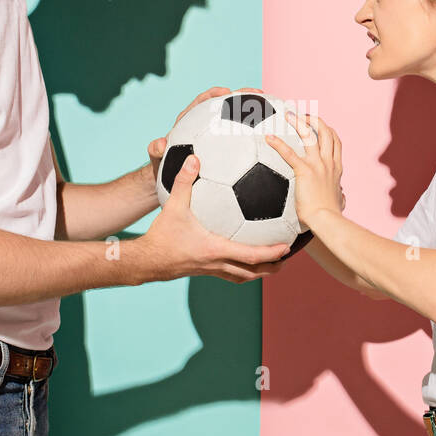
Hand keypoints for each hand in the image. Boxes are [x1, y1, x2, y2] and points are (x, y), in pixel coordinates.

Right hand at [143, 148, 291, 282]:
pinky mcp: (205, 271)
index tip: (288, 245)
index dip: (272, 252)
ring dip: (261, 271)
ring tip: (275, 262)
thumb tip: (194, 158)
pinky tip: (244, 259)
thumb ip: (184, 181)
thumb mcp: (173, 206)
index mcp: (216, 249)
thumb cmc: (161, 236)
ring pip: (243, 276)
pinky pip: (231, 274)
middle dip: (273, 265)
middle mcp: (217, 263)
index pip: (251, 255)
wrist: (146, 261)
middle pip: (254, 271)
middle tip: (289, 256)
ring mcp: (212, 270)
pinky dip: (243, 269)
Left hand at [147, 85, 264, 182]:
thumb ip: (156, 150)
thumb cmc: (163, 167)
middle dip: (243, 97)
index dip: (213, 95)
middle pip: (227, 105)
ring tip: (274, 112)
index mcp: (190, 122)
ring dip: (255, 114)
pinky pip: (241, 140)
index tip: (225, 92)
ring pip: (238, 121)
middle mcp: (205, 125)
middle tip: (259, 95)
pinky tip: (271, 140)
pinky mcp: (225, 148)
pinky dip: (255, 137)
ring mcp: (217, 136)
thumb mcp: (158, 158)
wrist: (171, 179)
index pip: (202, 102)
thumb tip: (159, 144)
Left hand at [263, 111, 343, 229]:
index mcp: (336, 167)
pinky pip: (289, 153)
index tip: (319, 124)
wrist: (327, 219)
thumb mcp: (340, 201)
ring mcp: (318, 165)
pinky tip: (268, 137)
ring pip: (310, 135)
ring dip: (298, 122)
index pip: (335, 141)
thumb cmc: (331, 214)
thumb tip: (342, 197)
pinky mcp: (305, 171)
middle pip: (325, 131)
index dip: (328, 129)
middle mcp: (329, 162)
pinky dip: (278, 144)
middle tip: (303, 115)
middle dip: (314, 119)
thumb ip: (340, 196)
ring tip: (288, 115)